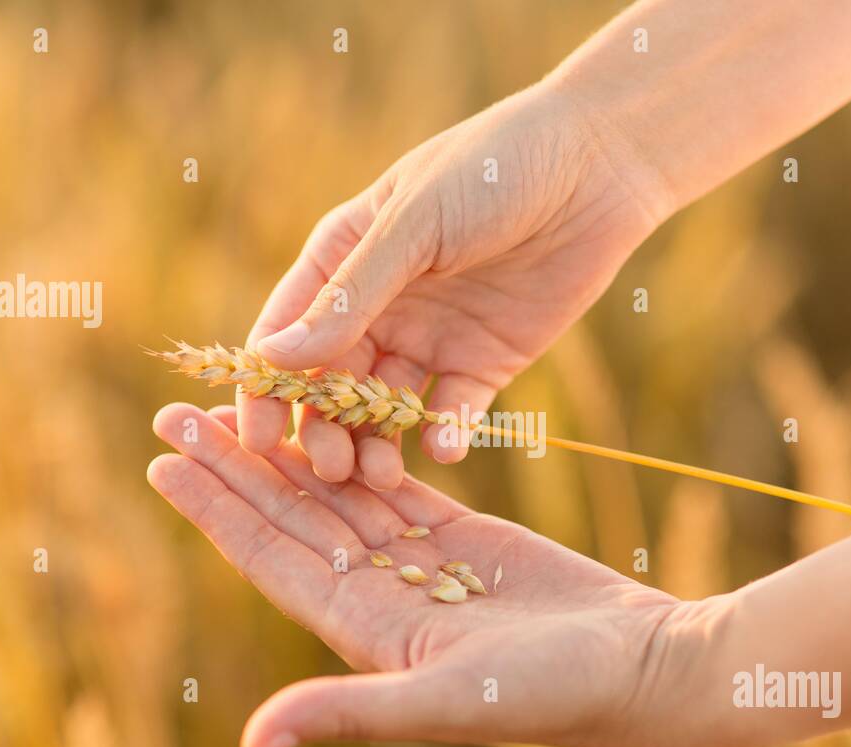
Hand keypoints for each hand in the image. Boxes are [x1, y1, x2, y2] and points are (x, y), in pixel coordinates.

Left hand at [149, 402, 724, 746]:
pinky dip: (360, 449)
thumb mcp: (442, 699)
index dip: (216, 510)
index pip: (271, 559)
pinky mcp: (463, 539)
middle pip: (291, 518)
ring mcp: (420, 565)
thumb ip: (347, 711)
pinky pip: (396, 485)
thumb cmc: (549, 695)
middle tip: (176, 410)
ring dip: (288, 449)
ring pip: (338, 495)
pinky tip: (326, 415)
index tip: (164, 459)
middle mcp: (379, 596)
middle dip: (234, 466)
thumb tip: (251, 746)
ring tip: (241, 399)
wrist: (638, 670)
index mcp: (362, 629)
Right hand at [236, 81, 663, 489]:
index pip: (287, 332)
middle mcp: (380, 304)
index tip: (255, 438)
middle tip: (332, 467)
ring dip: (378, 445)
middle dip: (325, 429)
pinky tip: (443, 446)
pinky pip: (453, 411)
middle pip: (333, 383)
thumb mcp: (413, 225)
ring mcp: (432, 336)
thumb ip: (350, 296)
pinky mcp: (485, 361)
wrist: (596, 167)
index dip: (266, 386)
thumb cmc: (491, 171)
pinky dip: (444, 434)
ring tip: (380, 475)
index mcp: (343, 260)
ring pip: (387, 409)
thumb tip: (275, 357)